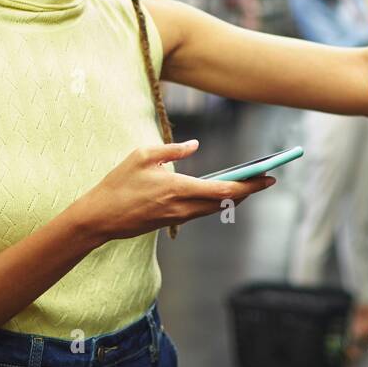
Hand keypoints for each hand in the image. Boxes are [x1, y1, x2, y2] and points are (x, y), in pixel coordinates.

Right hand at [76, 140, 275, 242]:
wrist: (99, 217)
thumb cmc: (118, 183)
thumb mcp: (142, 156)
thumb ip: (172, 150)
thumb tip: (195, 145)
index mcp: (178, 189)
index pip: (223, 191)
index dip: (249, 185)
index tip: (267, 177)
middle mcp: (182, 207)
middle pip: (225, 202)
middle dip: (249, 191)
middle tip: (268, 178)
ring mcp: (177, 217)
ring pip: (214, 209)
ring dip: (233, 197)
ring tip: (250, 183)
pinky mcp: (171, 222)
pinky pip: (200, 212)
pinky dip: (215, 202)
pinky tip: (221, 193)